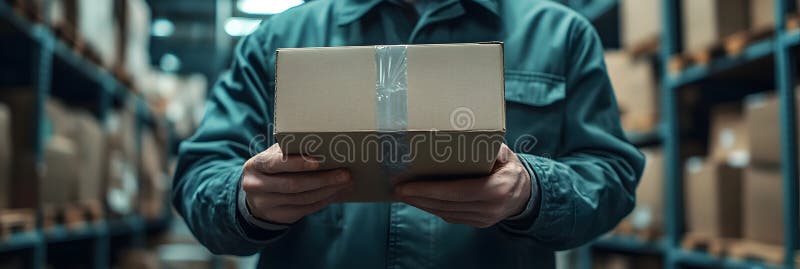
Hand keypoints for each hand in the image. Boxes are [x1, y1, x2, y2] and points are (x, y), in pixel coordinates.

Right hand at [242, 143, 353, 223]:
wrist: (256, 193)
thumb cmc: (273, 167)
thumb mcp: (274, 155)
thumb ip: (292, 151)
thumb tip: (327, 149)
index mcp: (255, 166)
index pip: (275, 164)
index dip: (297, 163)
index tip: (319, 161)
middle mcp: (256, 186)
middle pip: (293, 185)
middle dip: (322, 179)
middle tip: (344, 174)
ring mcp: (265, 205)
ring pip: (302, 199)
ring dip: (327, 191)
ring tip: (345, 183)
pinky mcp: (278, 217)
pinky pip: (305, 209)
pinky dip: (323, 201)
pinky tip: (335, 193)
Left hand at [394, 143, 530, 227]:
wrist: (524, 192)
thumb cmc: (509, 166)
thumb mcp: (505, 152)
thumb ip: (489, 146)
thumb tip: (470, 132)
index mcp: (497, 189)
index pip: (456, 191)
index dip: (429, 190)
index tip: (406, 186)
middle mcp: (490, 208)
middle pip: (446, 204)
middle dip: (419, 197)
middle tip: (397, 188)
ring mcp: (484, 219)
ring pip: (446, 213)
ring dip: (422, 204)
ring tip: (403, 194)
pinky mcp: (478, 224)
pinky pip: (451, 217)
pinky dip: (433, 209)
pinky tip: (419, 200)